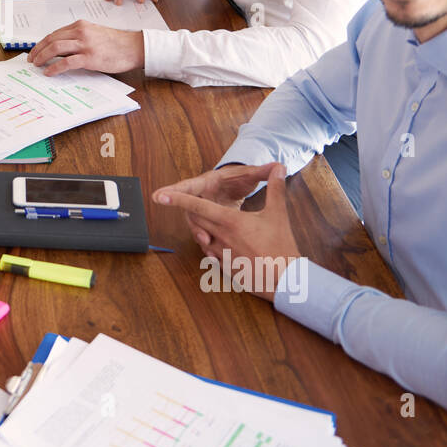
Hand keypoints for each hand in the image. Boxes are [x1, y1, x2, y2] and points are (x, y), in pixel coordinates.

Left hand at [27, 20, 143, 75]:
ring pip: (56, 48)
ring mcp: (85, 44)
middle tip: (31, 59)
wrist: (133, 47)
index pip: (55, 33)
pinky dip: (55, 67)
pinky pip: (67, 62)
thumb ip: (78, 38)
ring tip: (37, 65)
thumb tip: (61, 51)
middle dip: (38, 50)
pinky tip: (49, 72)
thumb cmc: (116, 43)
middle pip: (51, 39)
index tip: (35, 51)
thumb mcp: (94, 34)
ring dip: (42, 56)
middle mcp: (81, 32)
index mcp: (80, 25)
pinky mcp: (90, 57)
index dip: (42, 43)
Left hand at [152, 163, 300, 301]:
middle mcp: (221, 238)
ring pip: (202, 237)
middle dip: (194, 212)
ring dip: (204, 230)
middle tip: (196, 206)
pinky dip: (211, 247)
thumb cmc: (281, 246)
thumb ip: (275, 188)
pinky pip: (210, 254)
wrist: (286, 280)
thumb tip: (279, 167)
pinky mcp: (225, 268)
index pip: (198, 206)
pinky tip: (219, 244)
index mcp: (230, 222)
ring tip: (216, 226)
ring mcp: (221, 255)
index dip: (178, 199)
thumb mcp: (278, 214)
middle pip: (197, 220)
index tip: (160, 195)